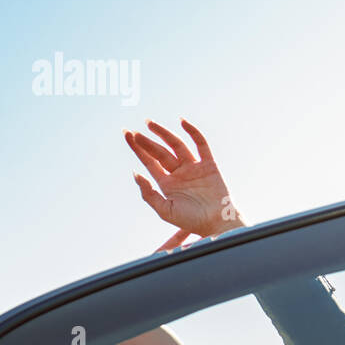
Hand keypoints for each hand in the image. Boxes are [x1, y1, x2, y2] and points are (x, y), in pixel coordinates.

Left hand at [124, 119, 244, 250]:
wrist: (217, 222)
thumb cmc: (192, 221)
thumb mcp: (164, 210)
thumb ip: (148, 193)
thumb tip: (136, 173)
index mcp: (167, 183)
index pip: (149, 162)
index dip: (138, 148)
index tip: (127, 134)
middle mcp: (179, 173)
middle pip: (160, 152)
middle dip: (146, 141)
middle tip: (134, 132)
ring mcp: (194, 167)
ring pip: (176, 145)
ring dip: (163, 134)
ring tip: (150, 124)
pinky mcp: (209, 165)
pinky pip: (201, 145)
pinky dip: (193, 133)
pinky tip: (182, 122)